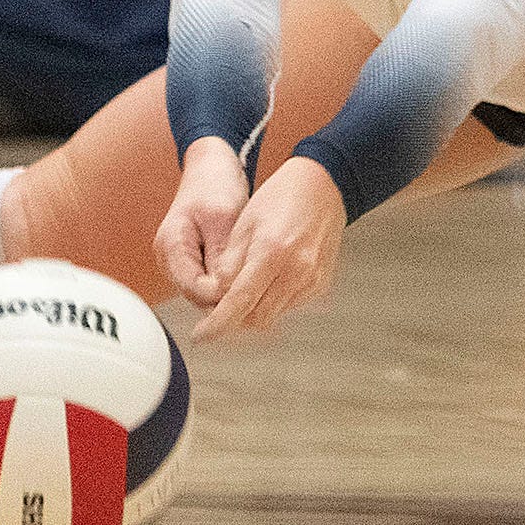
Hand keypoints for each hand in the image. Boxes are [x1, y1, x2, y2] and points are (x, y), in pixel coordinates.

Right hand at [156, 134, 251, 306]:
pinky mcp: (195, 261)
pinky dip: (230, 280)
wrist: (212, 166)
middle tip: (259, 288)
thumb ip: (221, 257)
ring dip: (230, 289)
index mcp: (170, 246)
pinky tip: (249, 273)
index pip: (195, 289)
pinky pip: (212, 281)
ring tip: (256, 280)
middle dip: (227, 296)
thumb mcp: (222, 219)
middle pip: (199, 296)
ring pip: (206, 292)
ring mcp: (181, 261)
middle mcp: (171, 259)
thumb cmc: (214, 184)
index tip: (250, 289)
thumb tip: (227, 292)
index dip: (223, 295)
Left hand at [191, 154, 345, 341]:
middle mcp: (296, 272)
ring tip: (238, 292)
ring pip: (272, 316)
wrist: (323, 188)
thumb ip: (229, 263)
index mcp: (272, 252)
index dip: (217, 324)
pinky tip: (262, 283)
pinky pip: (287, 306)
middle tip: (215, 311)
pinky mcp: (320, 285)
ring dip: (251, 312)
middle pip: (256, 317)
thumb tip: (217, 295)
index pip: (239, 301)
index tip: (200, 336)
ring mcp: (312, 281)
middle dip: (232, 320)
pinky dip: (269, 303)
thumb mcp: (244, 223)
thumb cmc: (280, 197)